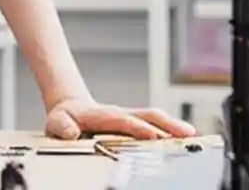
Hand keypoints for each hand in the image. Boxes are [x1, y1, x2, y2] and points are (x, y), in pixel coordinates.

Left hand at [44, 97, 196, 139]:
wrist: (70, 109)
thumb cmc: (65, 119)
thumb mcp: (56, 122)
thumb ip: (62, 127)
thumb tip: (72, 132)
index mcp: (103, 115)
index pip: (123, 121)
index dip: (138, 128)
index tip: (153, 135)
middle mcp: (121, 114)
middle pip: (147, 115)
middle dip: (166, 124)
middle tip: (186, 134)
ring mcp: (130, 118)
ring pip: (155, 119)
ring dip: (173, 126)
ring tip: (192, 136)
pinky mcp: (135, 124)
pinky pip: (156, 125)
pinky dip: (171, 130)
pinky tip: (186, 139)